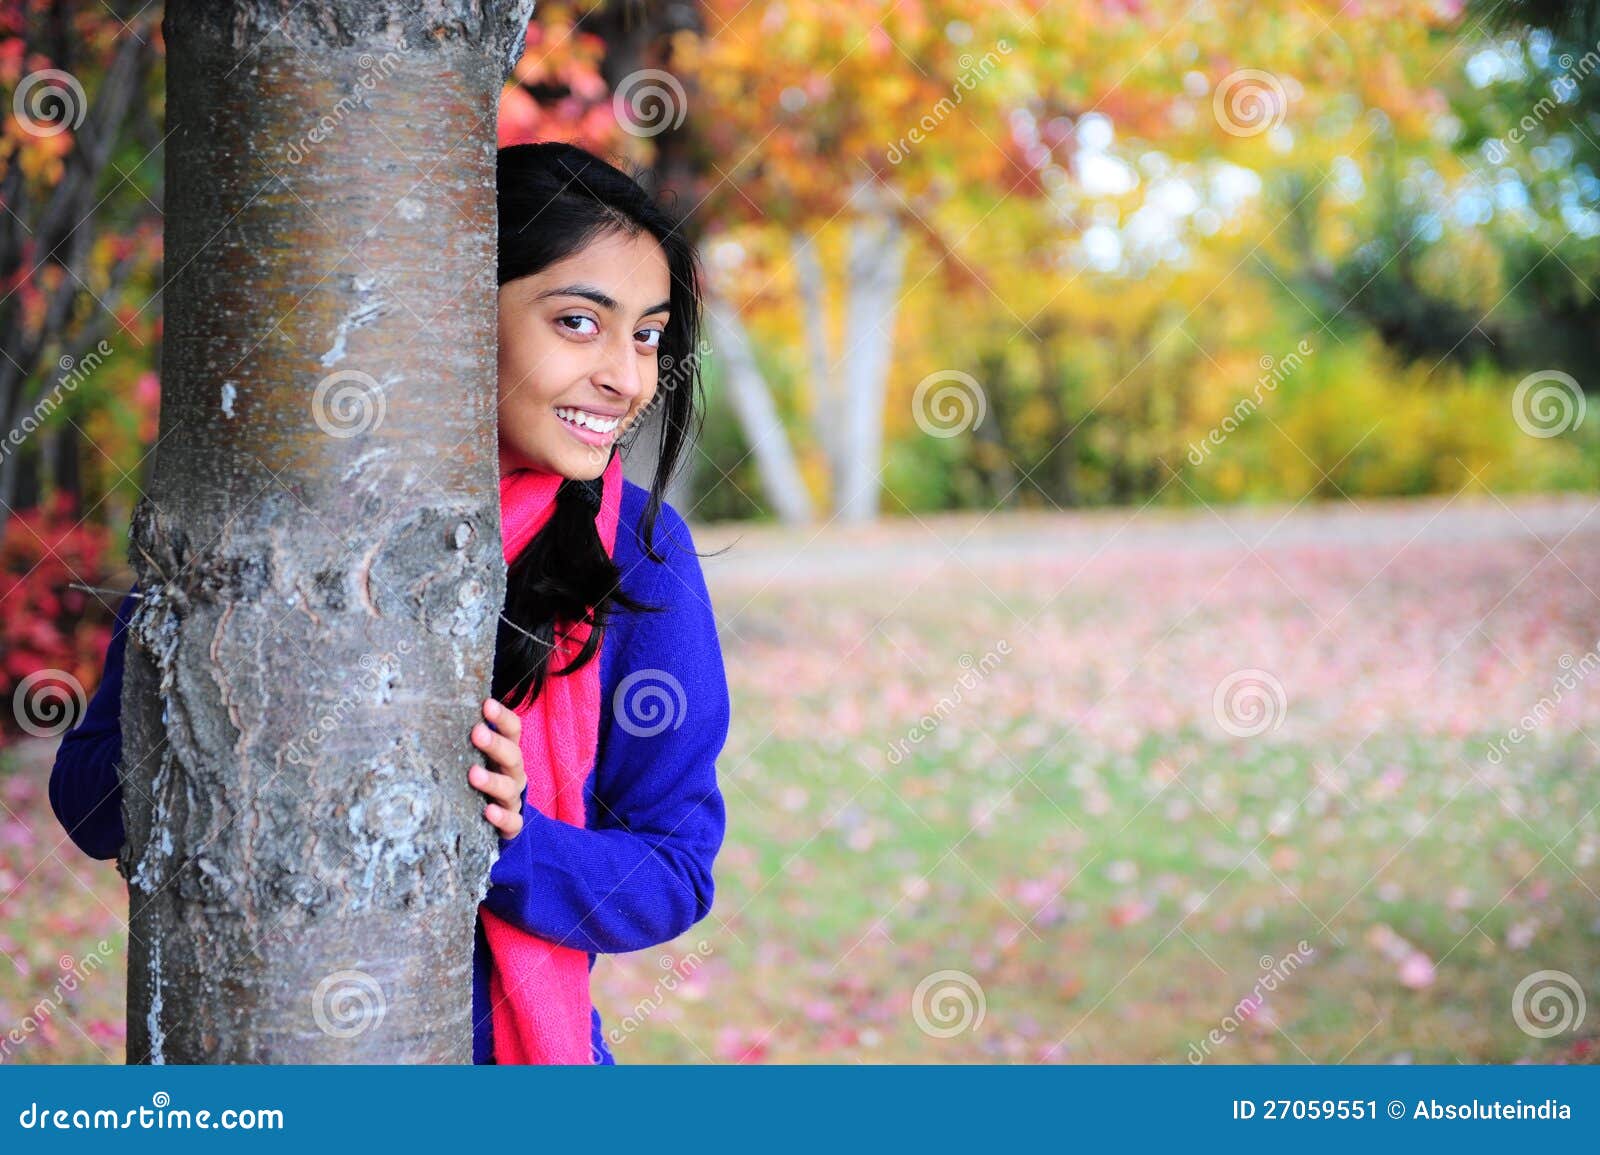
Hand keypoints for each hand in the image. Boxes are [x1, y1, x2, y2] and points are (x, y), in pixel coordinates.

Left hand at [469, 697, 526, 838]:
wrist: (495, 819)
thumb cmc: (480, 776)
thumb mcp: (474, 755)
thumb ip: (462, 738)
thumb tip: (428, 708)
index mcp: (506, 752)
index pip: (512, 729)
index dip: (502, 717)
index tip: (486, 704)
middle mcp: (513, 773)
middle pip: (512, 755)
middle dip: (495, 744)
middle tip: (477, 733)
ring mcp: (513, 799)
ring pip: (510, 788)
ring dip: (493, 780)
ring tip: (474, 775)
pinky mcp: (512, 824)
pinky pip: (512, 821)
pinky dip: (502, 817)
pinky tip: (488, 811)